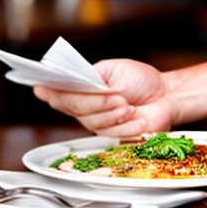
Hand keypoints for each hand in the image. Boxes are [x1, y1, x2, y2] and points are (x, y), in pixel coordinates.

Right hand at [34, 58, 176, 136]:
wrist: (165, 96)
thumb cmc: (139, 81)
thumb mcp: (114, 69)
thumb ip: (93, 76)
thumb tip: (74, 80)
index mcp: (82, 88)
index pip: (59, 91)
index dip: (49, 90)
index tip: (40, 87)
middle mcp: (85, 108)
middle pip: (75, 107)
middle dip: (97, 102)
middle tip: (117, 96)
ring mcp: (98, 124)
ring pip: (94, 122)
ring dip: (114, 113)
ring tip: (129, 105)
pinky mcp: (113, 137)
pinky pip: (113, 134)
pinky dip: (128, 125)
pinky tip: (138, 118)